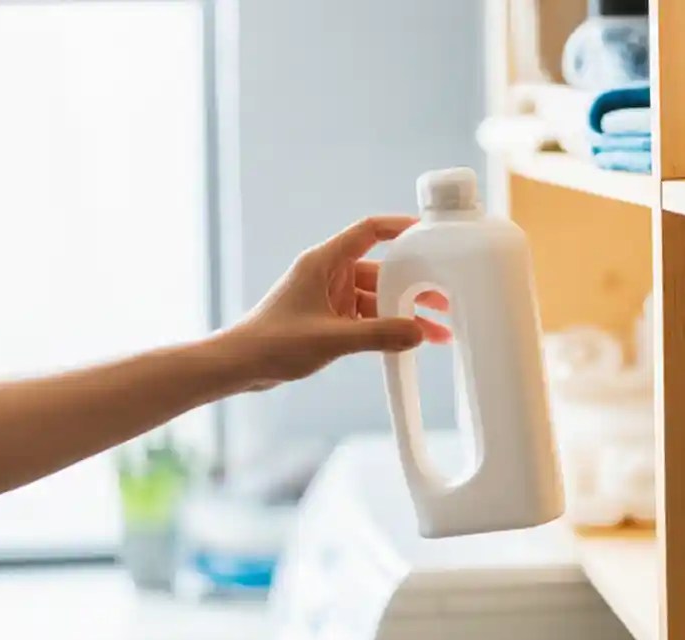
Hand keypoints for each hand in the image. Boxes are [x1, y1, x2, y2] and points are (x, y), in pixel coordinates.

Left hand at [221, 216, 449, 389]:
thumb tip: (419, 333)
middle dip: (414, 286)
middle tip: (446, 300)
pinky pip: (368, 318)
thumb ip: (378, 335)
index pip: (369, 231)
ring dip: (404, 313)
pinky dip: (388, 328)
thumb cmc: (272, 343)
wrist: (238, 366)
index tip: (431, 235)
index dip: (401, 228)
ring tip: (438, 332)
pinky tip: (410, 342)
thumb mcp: (331, 338)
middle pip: (382, 271)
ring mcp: (330, 297)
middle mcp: (330, 275)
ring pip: (378, 299)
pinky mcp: (330, 319)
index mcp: (324, 262)